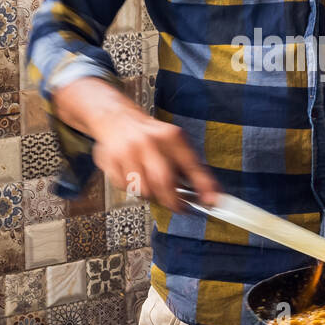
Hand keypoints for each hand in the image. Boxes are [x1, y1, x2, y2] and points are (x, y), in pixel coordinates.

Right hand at [92, 112, 221, 212]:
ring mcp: (128, 151)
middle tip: (178, 206)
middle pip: (163, 181)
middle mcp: (149, 142)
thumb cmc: (150, 136)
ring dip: (150, 194)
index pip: (191, 165)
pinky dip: (132, 189)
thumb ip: (193, 168)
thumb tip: (213, 196)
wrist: (116, 118)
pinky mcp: (110, 160)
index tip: (211, 202)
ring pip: (143, 189)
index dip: (203, 185)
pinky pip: (125, 187)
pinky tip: (133, 176)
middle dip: (173, 201)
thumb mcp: (174, 143)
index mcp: (170, 136)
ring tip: (151, 185)